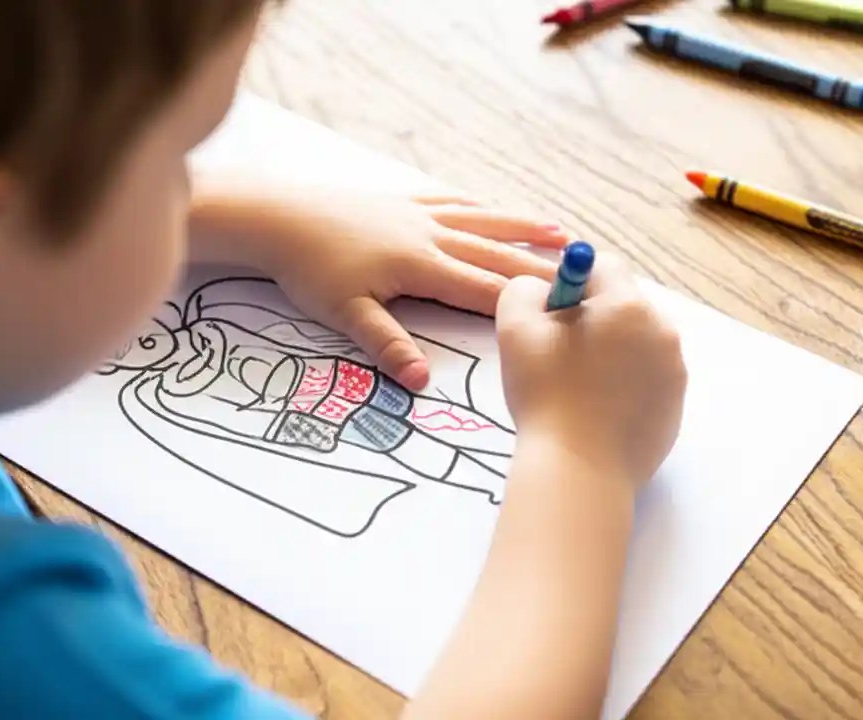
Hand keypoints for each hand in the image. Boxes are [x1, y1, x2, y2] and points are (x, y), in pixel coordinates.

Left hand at [234, 188, 565, 389]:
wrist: (277, 215)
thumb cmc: (308, 269)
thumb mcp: (344, 314)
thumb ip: (387, 346)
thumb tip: (421, 383)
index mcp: (421, 265)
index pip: (483, 289)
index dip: (525, 301)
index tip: (566, 308)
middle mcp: (429, 233)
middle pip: (494, 252)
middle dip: (539, 265)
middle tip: (584, 272)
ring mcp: (416, 212)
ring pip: (481, 219)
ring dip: (521, 226)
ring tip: (559, 231)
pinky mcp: (399, 199)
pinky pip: (450, 199)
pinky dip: (477, 205)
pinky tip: (490, 206)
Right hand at [495, 256, 686, 486]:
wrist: (579, 469)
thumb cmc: (545, 393)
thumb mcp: (515, 328)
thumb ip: (525, 288)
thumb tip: (543, 286)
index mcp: (628, 305)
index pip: (602, 266)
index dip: (570, 282)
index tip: (551, 317)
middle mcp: (663, 331)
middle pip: (623, 305)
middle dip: (593, 319)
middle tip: (559, 355)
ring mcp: (675, 372)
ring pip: (637, 342)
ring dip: (611, 351)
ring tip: (579, 387)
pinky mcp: (676, 407)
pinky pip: (648, 379)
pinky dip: (625, 385)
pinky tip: (597, 411)